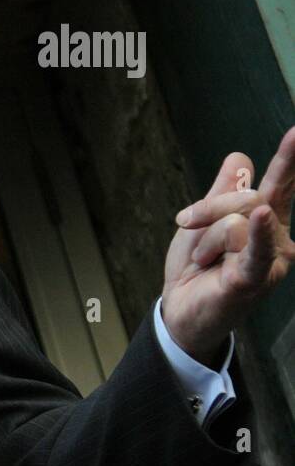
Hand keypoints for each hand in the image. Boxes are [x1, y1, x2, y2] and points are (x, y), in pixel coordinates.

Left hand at [162, 126, 294, 362]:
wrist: (181, 308)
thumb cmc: (198, 265)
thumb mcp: (203, 221)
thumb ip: (222, 191)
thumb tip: (240, 158)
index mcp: (268, 220)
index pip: (280, 184)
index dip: (290, 158)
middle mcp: (278, 237)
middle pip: (246, 197)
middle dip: (207, 208)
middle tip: (186, 223)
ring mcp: (270, 260)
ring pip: (235, 222)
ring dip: (204, 239)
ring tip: (202, 260)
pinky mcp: (254, 279)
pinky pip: (255, 251)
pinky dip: (257, 234)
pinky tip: (264, 216)